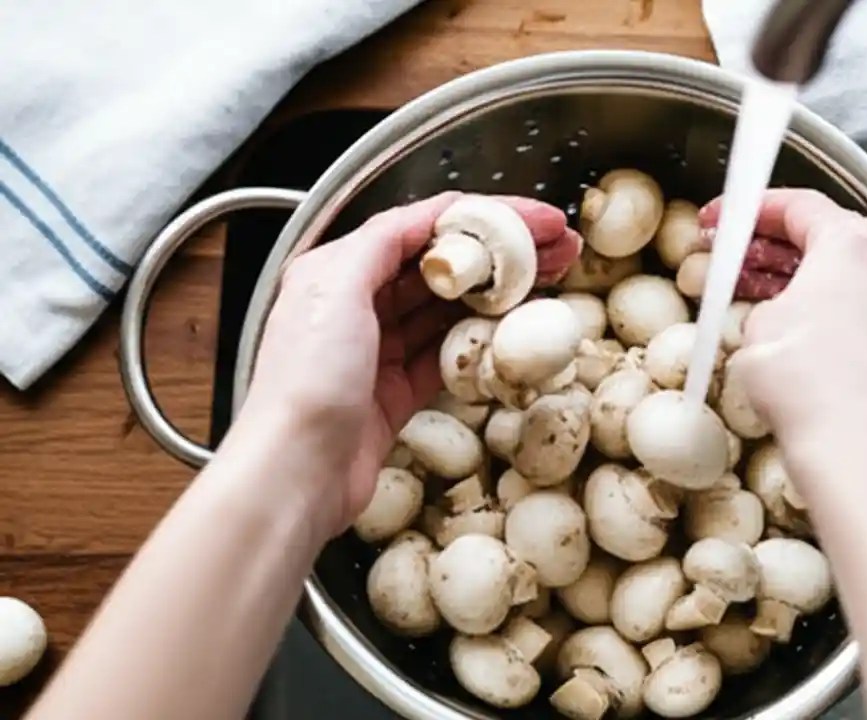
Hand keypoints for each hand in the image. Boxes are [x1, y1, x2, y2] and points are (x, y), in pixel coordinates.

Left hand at [231, 192, 582, 536]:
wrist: (295, 472)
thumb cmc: (305, 381)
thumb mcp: (333, 289)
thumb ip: (380, 244)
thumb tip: (427, 216)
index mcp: (337, 270)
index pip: (422, 227)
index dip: (484, 217)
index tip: (534, 219)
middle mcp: (356, 305)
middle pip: (443, 266)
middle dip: (501, 254)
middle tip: (555, 251)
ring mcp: (378, 351)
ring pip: (450, 310)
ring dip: (499, 296)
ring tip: (548, 286)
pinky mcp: (396, 393)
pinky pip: (449, 358)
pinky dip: (482, 344)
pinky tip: (513, 336)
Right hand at [701, 189, 866, 472]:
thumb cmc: (816, 395)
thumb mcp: (755, 336)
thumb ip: (765, 309)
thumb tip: (775, 320)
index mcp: (854, 246)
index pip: (800, 206)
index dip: (754, 210)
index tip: (730, 220)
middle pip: (839, 246)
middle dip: (786, 255)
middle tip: (748, 269)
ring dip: (826, 298)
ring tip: (785, 323)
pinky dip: (860, 336)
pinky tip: (831, 366)